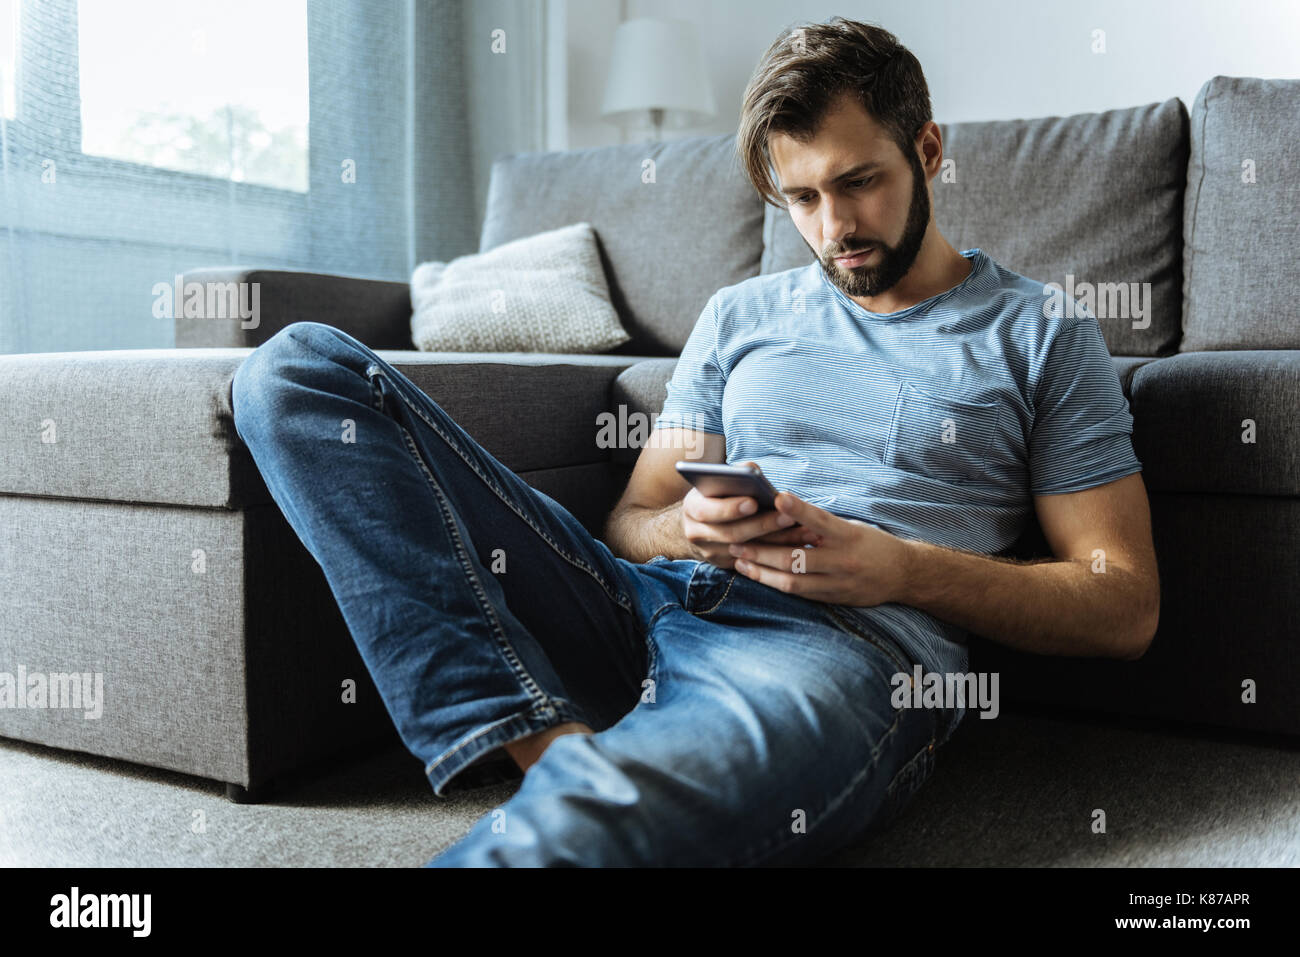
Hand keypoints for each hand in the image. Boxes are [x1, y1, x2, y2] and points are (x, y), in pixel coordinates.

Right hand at [681, 461, 822, 569]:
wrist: (701, 522)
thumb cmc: (718, 494)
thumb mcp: (719, 481)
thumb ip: (734, 474)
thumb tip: (753, 470)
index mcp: (692, 508)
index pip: (708, 511)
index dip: (730, 508)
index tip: (754, 502)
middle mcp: (696, 534)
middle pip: (731, 534)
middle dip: (762, 525)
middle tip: (788, 517)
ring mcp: (710, 553)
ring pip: (746, 552)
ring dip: (776, 542)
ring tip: (801, 531)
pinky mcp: (725, 565)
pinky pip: (753, 563)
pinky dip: (776, 554)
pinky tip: (797, 544)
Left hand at [726, 489, 909, 605]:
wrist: (904, 575)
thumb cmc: (872, 544)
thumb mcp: (852, 528)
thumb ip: (822, 525)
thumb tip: (784, 513)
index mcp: (849, 536)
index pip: (821, 520)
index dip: (799, 510)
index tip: (778, 498)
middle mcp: (843, 560)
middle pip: (796, 558)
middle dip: (762, 551)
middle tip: (736, 543)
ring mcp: (838, 583)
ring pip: (793, 581)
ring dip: (763, 572)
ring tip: (740, 563)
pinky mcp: (834, 598)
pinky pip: (800, 593)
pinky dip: (776, 585)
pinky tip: (758, 576)